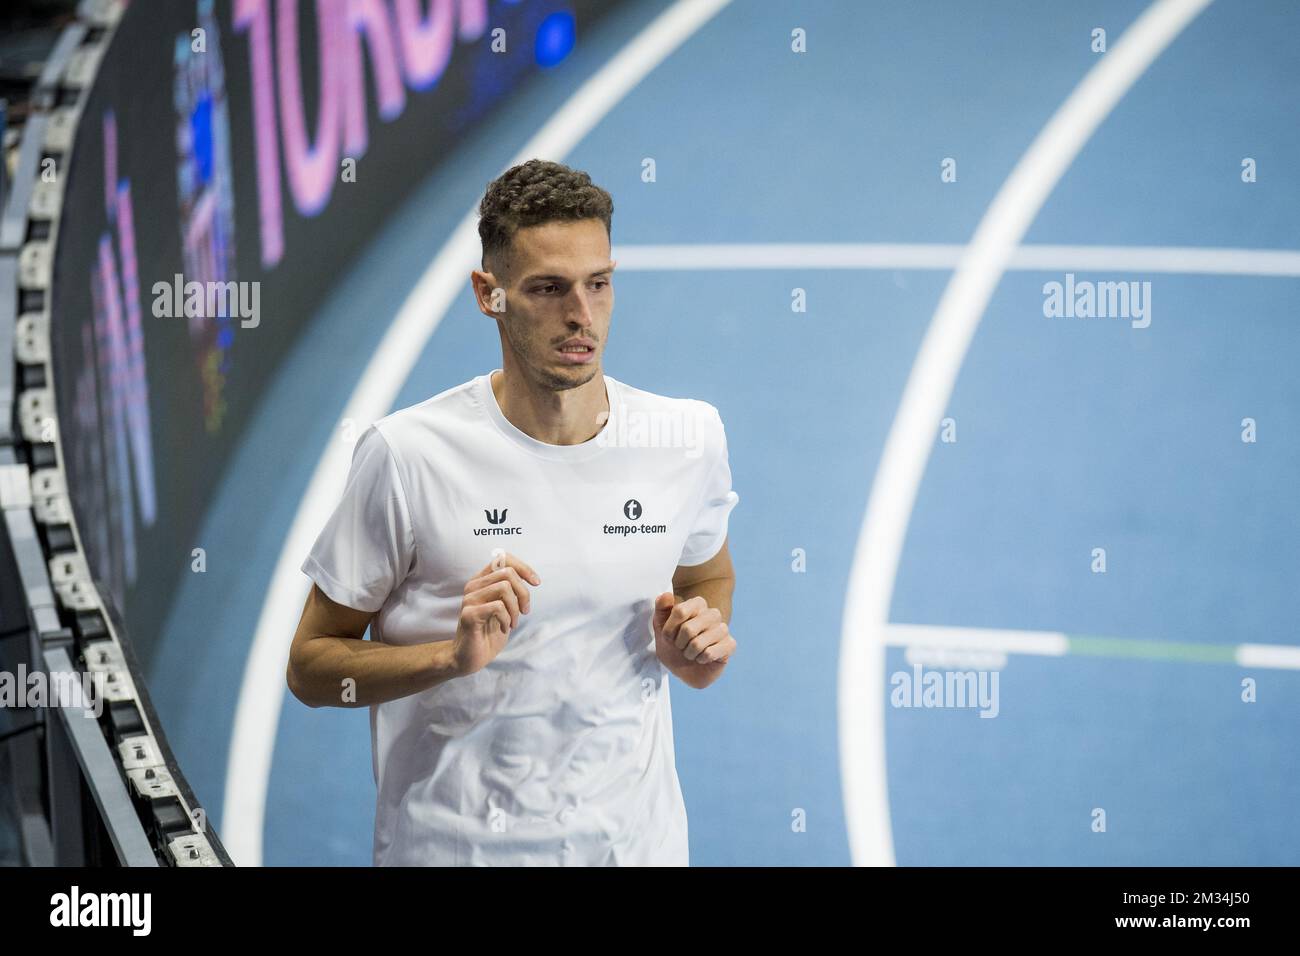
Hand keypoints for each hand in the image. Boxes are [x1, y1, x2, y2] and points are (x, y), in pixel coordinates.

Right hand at [451, 552, 540, 676]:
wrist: (470, 657)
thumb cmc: (490, 631)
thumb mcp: (505, 607)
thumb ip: (511, 590)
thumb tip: (529, 577)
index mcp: (481, 580)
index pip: (503, 558)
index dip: (523, 567)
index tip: (536, 583)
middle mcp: (473, 586)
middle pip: (508, 573)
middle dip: (524, 593)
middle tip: (525, 611)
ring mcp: (469, 599)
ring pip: (504, 588)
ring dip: (515, 608)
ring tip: (513, 622)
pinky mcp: (469, 614)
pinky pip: (498, 607)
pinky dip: (507, 618)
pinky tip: (505, 628)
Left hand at [651, 592, 734, 677]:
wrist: (683, 669)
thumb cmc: (673, 645)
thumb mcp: (660, 626)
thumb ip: (661, 608)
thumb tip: (666, 595)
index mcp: (697, 604)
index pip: (679, 611)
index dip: (669, 629)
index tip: (669, 636)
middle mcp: (712, 613)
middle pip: (688, 629)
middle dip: (679, 643)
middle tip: (681, 646)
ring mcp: (723, 629)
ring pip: (697, 644)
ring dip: (689, 653)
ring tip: (691, 652)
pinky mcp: (730, 645)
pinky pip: (709, 654)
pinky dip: (700, 660)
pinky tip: (702, 658)